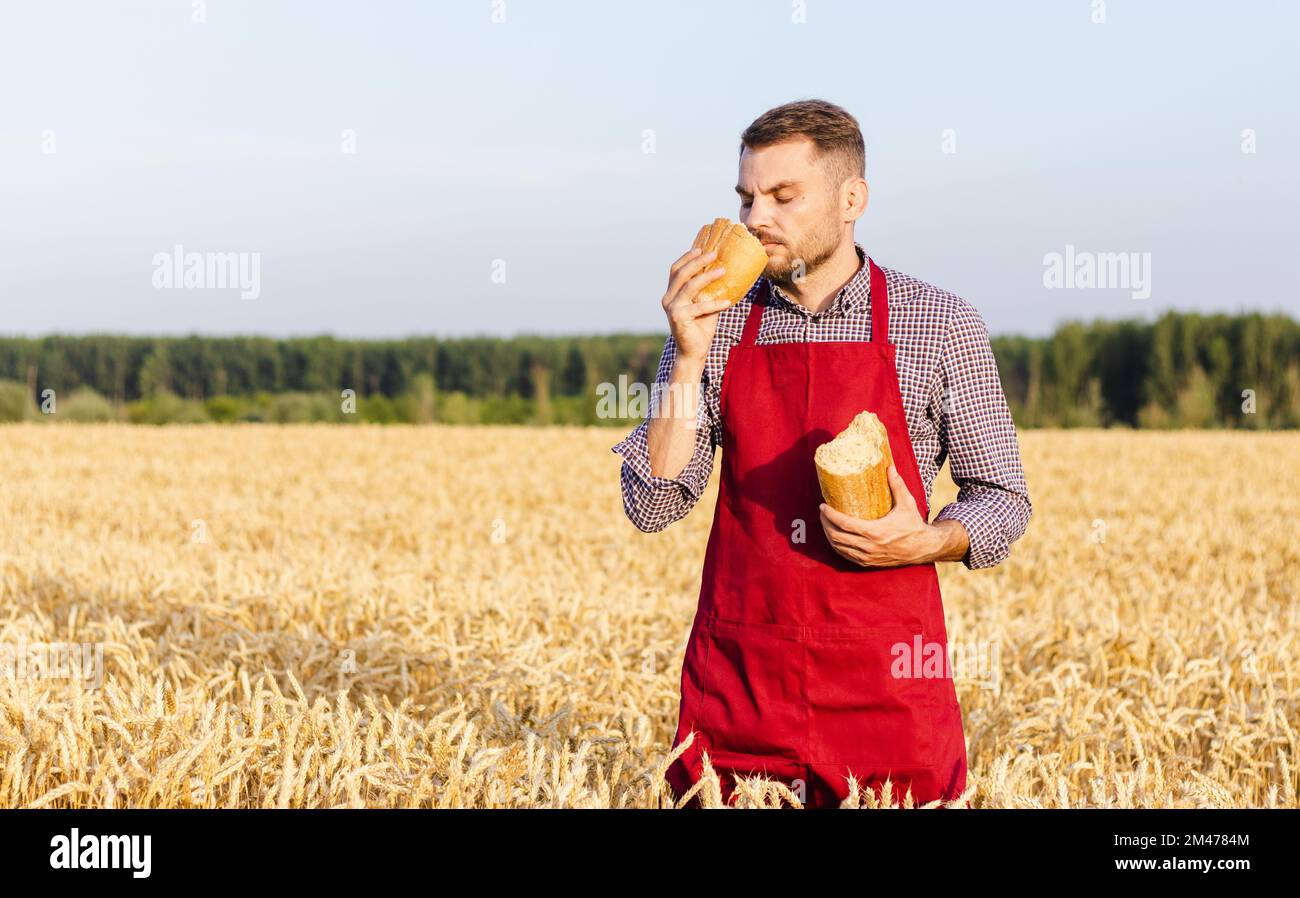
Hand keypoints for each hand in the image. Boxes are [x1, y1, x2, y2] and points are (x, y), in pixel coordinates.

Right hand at [662, 247, 732, 360]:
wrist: (694, 352)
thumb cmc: (701, 327)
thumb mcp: (705, 303)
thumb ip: (707, 290)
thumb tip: (723, 270)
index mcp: (671, 293)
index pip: (675, 270)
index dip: (687, 257)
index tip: (701, 247)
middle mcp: (668, 299)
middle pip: (681, 273)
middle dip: (697, 261)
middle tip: (714, 254)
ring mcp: (672, 308)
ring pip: (690, 286)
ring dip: (708, 277)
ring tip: (723, 270)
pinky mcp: (678, 318)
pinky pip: (699, 306)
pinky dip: (715, 304)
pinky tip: (728, 303)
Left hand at [819, 463, 936, 567]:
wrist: (923, 548)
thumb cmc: (914, 525)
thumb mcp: (907, 504)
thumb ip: (897, 485)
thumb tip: (889, 467)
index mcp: (875, 532)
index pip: (844, 524)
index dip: (830, 515)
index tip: (823, 506)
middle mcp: (869, 547)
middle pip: (836, 536)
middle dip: (825, 523)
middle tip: (822, 512)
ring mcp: (868, 557)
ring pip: (838, 548)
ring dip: (828, 535)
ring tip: (826, 522)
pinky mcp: (869, 563)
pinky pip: (846, 556)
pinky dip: (837, 546)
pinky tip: (834, 537)